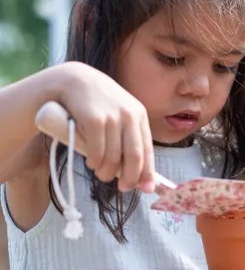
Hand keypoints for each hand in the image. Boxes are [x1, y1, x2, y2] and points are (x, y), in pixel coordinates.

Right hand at [57, 63, 156, 192]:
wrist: (72, 80)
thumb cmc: (97, 103)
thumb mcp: (119, 114)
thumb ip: (128, 136)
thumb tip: (139, 171)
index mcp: (139, 115)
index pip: (147, 150)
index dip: (147, 172)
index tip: (146, 189)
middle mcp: (129, 115)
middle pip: (134, 156)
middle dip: (129, 177)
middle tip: (123, 188)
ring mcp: (112, 117)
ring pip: (114, 156)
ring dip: (107, 171)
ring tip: (102, 174)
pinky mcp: (93, 119)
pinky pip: (97, 150)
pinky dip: (95, 162)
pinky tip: (92, 163)